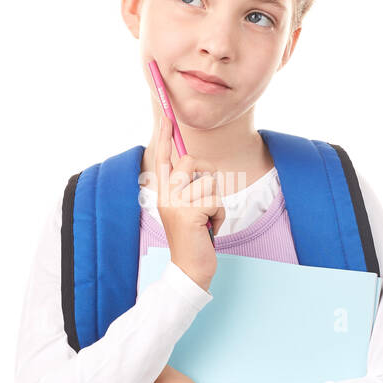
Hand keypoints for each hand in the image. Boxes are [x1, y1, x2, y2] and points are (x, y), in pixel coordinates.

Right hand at [145, 112, 224, 291]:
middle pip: (191, 162)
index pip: (163, 156)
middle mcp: (165, 194)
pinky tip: (209, 230)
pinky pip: (216, 200)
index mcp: (164, 191)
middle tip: (204, 205)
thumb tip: (194, 163)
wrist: (189, 269)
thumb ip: (187, 187)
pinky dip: (219, 216)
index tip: (166, 114)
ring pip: (208, 182)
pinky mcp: (188, 213)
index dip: (165, 134)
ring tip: (205, 222)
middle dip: (207, 178)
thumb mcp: (187, 209)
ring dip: (215, 204)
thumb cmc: (194, 238)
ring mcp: (175, 203)